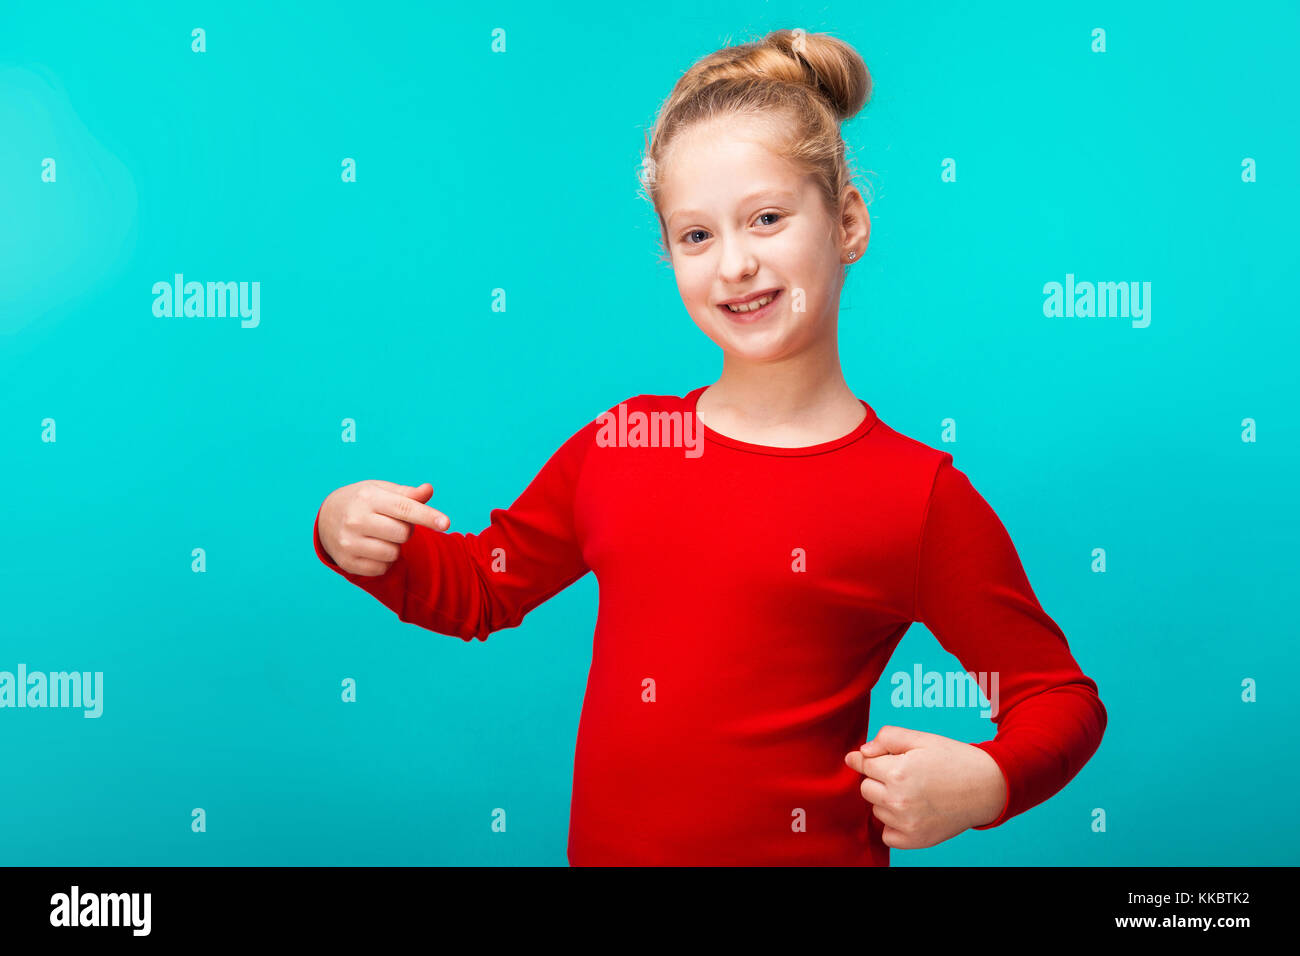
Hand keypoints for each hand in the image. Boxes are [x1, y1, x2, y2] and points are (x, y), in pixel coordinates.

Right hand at [318, 480, 448, 575]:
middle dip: (406, 530)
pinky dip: (384, 561)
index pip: (405, 508)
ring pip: (394, 553)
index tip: (446, 524)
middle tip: (393, 523)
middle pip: (404, 534)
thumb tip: (428, 490)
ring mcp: (349, 543)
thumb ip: (408, 494)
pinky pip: (382, 568)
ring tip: (381, 536)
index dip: (428, 516)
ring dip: (395, 547)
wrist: (327, 517)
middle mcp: (356, 520)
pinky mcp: (347, 562)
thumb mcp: (382, 490)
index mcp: (368, 498)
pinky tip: (372, 548)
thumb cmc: (363, 501)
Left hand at [843, 725, 1006, 848]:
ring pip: (876, 809)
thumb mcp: (921, 738)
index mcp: (898, 772)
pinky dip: (893, 825)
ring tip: (914, 791)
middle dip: (878, 779)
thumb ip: (886, 739)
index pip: (863, 764)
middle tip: (904, 774)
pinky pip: (887, 834)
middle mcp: (899, 800)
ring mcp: (906, 823)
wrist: (987, 788)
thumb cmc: (954, 760)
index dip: (869, 758)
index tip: (874, 758)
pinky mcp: (914, 840)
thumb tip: (860, 753)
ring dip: (887, 800)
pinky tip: (911, 811)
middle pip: (865, 788)